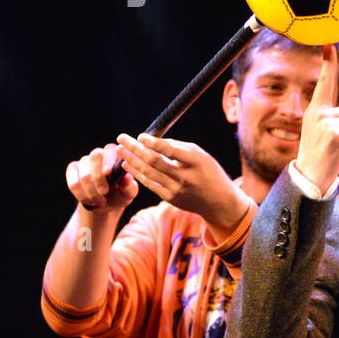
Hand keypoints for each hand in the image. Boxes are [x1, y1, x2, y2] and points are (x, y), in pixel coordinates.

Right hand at [67, 143, 138, 212]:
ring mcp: (84, 161)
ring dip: (91, 191)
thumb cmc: (120, 194)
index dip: (108, 160)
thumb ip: (129, 186)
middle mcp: (99, 154)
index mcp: (115, 155)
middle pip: (94, 157)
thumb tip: (127, 177)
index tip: (108, 173)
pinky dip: (81, 195)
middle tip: (104, 192)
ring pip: (84, 174)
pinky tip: (88, 201)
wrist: (104, 204)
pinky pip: (73, 183)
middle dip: (98, 178)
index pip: (110, 150)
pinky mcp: (72, 170)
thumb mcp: (128, 193)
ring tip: (100, 202)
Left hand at [115, 132, 249, 232]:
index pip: (171, 151)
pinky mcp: (169, 198)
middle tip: (121, 138)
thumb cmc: (209, 172)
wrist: (217, 201)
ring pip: (148, 172)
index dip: (153, 143)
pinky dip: (137, 173)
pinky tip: (128, 164)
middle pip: (154, 161)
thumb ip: (179, 148)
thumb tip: (154, 141)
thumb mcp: (201, 155)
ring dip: (131, 160)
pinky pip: (149, 183)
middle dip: (135, 148)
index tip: (141, 136)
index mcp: (196, 162)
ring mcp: (176, 189)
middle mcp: (185, 177)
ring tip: (120, 150)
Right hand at [296, 54, 338, 193]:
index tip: (330, 43)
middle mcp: (318, 113)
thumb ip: (337, 122)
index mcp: (315, 110)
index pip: (325, 82)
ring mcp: (325, 122)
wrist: (310, 178)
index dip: (329, 62)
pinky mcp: (334, 134)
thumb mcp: (325, 134)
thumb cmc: (322, 156)